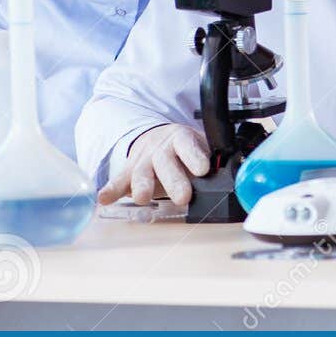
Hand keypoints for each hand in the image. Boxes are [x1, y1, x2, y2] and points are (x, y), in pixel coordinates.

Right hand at [96, 123, 210, 205]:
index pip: (189, 146)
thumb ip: (212, 160)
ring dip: (142, 186)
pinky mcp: (128, 171)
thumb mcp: (199, 146)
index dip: (195, 156)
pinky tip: (103, 199)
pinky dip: (110, 190)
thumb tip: (231, 177)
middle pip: (166, 163)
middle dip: (174, 181)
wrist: (157, 137)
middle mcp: (160, 149)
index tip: (203, 168)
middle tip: (183, 196)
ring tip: (142, 198)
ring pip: (141, 172)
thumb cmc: (182, 147)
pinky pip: (118, 180)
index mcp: (182, 139)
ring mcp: (143, 160)